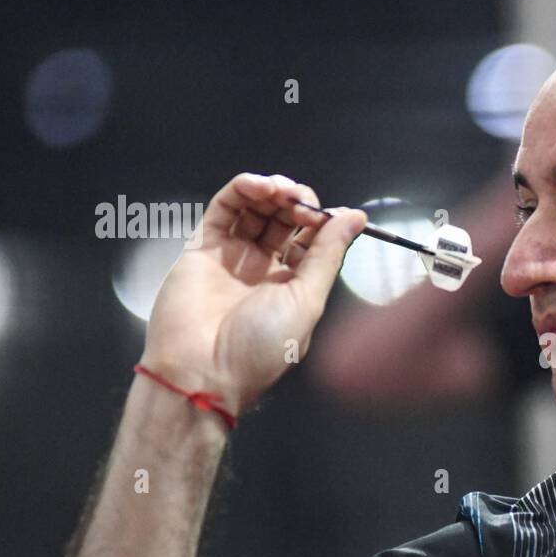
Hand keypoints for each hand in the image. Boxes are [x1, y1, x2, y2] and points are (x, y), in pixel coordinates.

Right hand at [138, 172, 367, 416]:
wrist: (200, 370)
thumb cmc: (259, 347)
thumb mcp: (307, 300)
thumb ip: (328, 254)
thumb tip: (355, 217)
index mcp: (295, 287)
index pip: (313, 240)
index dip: (323, 222)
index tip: (332, 213)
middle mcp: (265, 270)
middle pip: (285, 220)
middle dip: (299, 203)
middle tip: (302, 203)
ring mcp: (234, 257)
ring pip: (257, 209)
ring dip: (273, 191)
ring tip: (280, 191)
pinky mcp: (203, 247)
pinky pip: (224, 209)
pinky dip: (241, 189)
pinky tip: (258, 186)